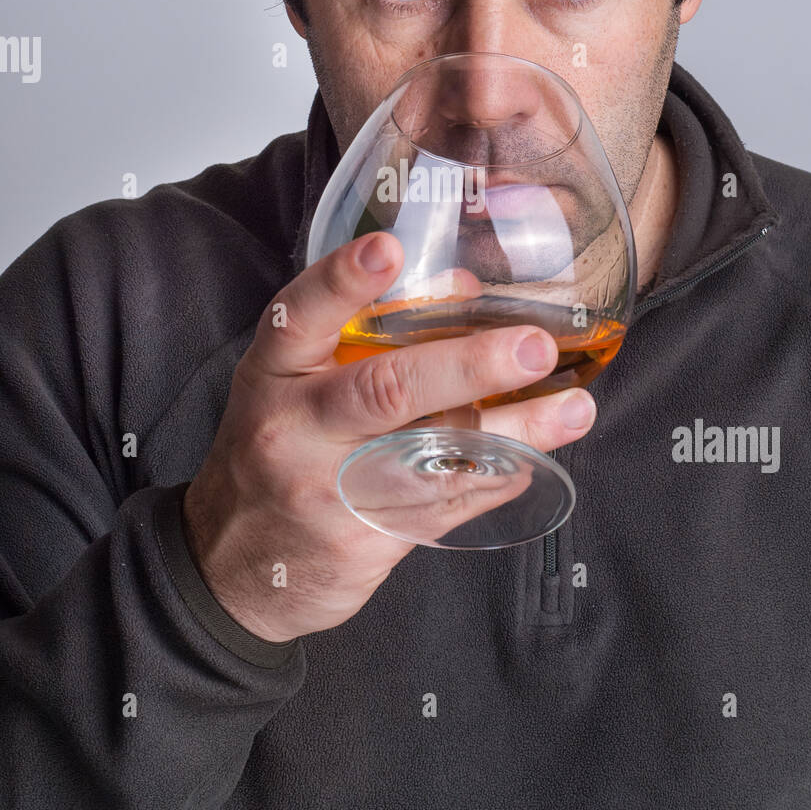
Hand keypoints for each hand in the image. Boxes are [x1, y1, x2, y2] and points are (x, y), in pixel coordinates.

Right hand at [182, 232, 596, 641]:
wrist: (236, 562)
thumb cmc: (278, 445)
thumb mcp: (296, 379)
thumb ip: (367, 333)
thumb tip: (466, 288)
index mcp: (275, 371)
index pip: (302, 315)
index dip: (344, 280)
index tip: (389, 248)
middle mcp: (296, 427)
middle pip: (385, 390)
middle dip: (468, 365)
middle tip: (533, 346)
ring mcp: (329, 490)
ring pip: (433, 458)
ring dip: (515, 433)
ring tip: (574, 409)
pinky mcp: (363, 540)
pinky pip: (445, 506)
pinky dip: (497, 478)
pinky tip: (538, 456)